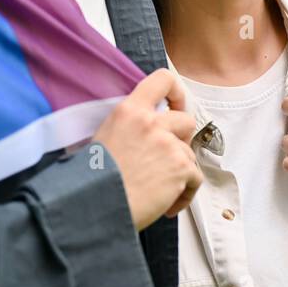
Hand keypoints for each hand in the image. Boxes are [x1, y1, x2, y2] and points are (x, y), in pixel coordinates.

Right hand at [92, 69, 203, 230]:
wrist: (94, 206)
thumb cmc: (92, 179)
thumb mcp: (105, 137)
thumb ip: (132, 126)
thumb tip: (150, 132)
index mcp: (130, 111)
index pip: (163, 80)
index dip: (177, 93)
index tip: (175, 106)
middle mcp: (152, 123)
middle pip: (186, 121)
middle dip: (180, 141)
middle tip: (165, 160)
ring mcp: (168, 145)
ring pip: (190, 153)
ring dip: (179, 172)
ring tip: (159, 191)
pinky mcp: (180, 168)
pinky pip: (195, 177)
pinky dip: (185, 193)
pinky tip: (167, 204)